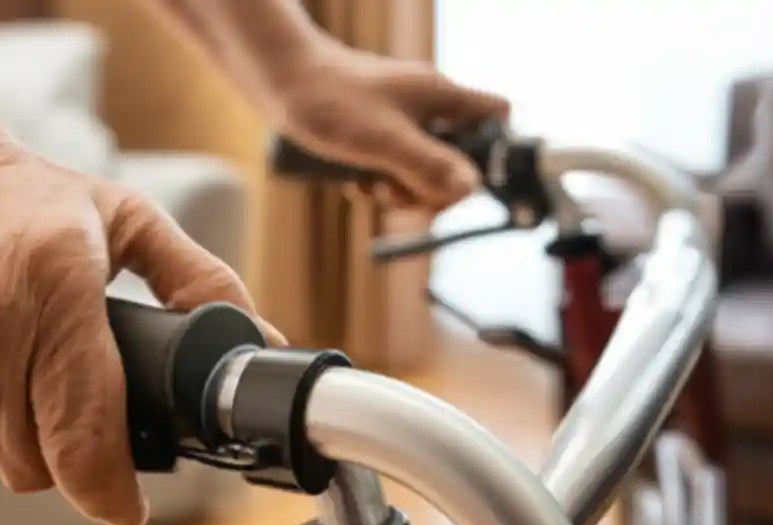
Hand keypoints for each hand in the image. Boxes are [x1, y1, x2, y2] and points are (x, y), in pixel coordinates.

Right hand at [0, 128, 276, 524]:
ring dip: (8, 436)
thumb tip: (257, 343)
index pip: (83, 436)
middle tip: (68, 402)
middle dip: (62, 452)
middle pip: (34, 463)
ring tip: (13, 370)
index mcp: (56, 286)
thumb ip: (198, 281)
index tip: (126, 506)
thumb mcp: (124, 217)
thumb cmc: (19, 192)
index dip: (110, 491)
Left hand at [270, 43, 508, 208]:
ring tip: (370, 189)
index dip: (491, 155)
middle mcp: (427, 103)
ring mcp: (400, 116)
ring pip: (422, 165)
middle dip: (433, 187)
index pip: (496, 118)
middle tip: (400, 197)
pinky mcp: (374, 128)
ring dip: (401, 189)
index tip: (457, 182)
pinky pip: (393, 164)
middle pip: (458, 156)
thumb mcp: (384, 142)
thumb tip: (469, 190)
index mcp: (441, 96)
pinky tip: (353, 185)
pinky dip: (379, 180)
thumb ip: (429, 165)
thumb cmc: (329, 103)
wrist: (277, 79)